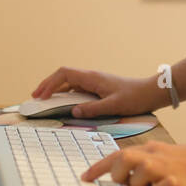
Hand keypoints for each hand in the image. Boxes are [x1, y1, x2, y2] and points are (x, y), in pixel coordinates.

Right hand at [30, 66, 162, 117]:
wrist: (151, 92)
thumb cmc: (135, 97)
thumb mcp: (113, 106)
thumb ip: (93, 109)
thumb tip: (73, 111)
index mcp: (92, 78)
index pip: (64, 74)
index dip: (49, 83)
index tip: (40, 96)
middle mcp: (91, 77)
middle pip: (63, 76)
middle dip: (47, 85)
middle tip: (35, 97)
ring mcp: (95, 82)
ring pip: (69, 83)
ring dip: (56, 90)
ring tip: (44, 100)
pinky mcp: (99, 88)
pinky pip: (77, 89)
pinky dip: (66, 94)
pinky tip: (64, 103)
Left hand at [81, 142, 185, 185]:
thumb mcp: (174, 158)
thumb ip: (152, 163)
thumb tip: (130, 174)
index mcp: (156, 149)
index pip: (120, 153)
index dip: (99, 166)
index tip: (86, 177)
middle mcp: (159, 155)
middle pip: (123, 157)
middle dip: (113, 172)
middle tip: (118, 183)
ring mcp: (169, 168)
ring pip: (138, 172)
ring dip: (137, 185)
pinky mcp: (180, 184)